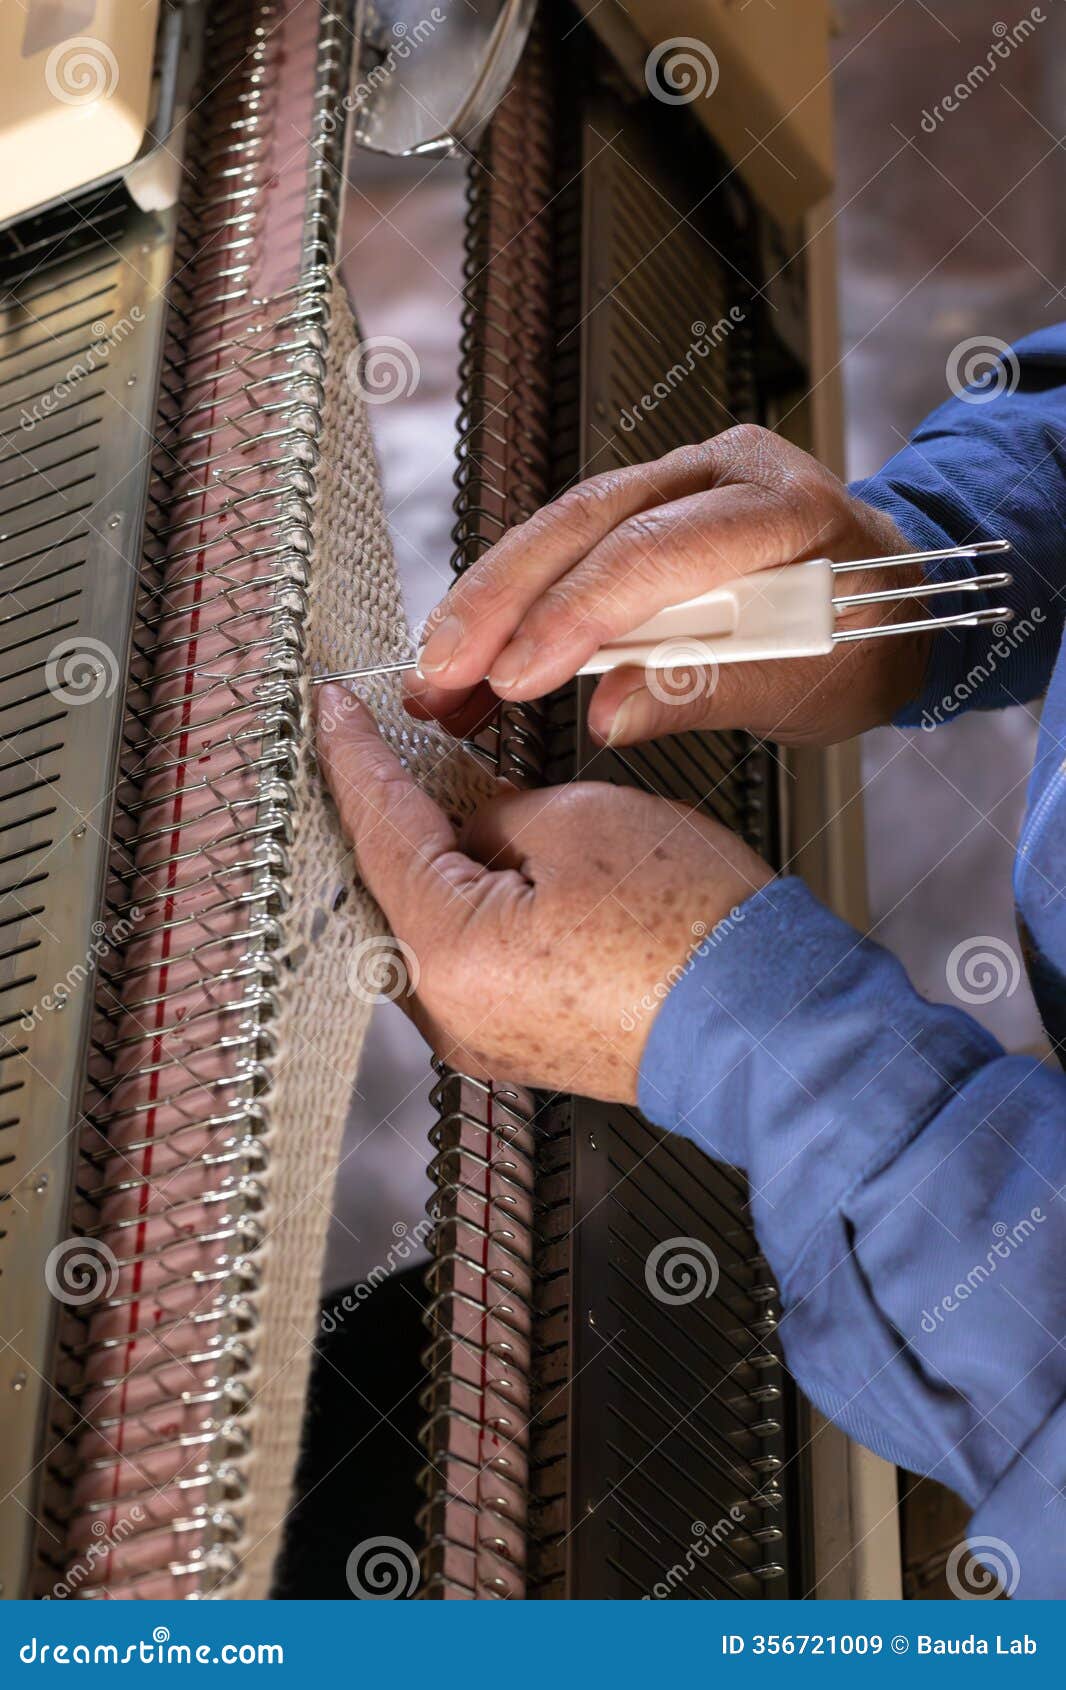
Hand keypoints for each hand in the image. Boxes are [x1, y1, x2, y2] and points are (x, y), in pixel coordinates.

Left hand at [316, 688, 772, 1102]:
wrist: (761, 1023)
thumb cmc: (692, 931)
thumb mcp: (578, 820)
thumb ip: (491, 813)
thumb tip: (469, 828)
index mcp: (446, 950)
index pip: (377, 828)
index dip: (353, 756)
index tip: (332, 713)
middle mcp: (446, 1011)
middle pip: (388, 886)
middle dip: (391, 810)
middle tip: (387, 744)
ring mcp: (479, 1038)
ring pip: (426, 925)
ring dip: (434, 860)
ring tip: (458, 800)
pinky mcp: (514, 1046)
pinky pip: (464, 962)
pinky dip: (467, 907)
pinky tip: (492, 867)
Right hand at [403, 425, 926, 747]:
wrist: (893, 607)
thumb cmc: (867, 642)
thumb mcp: (812, 684)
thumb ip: (714, 690)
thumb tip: (611, 712)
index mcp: (777, 503)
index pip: (652, 550)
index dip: (571, 615)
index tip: (513, 678)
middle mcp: (718, 471)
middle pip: (584, 523)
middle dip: (498, 602)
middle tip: (436, 675)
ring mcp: (676, 481)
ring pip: (558, 530)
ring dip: (486, 606)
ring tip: (435, 679)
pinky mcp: (644, 510)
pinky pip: (565, 550)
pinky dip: (512, 606)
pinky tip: (471, 655)